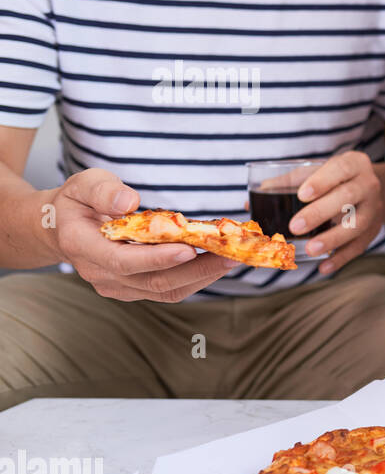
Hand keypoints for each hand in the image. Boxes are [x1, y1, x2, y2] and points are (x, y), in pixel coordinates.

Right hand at [49, 169, 234, 301]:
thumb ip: (104, 191)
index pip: (122, 261)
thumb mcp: (83, 184)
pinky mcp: (135, 289)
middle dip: (195, 270)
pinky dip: (196, 278)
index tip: (189, 249)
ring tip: (232, 258)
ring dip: (202, 276)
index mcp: (83, 247)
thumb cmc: (78, 203)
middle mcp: (100, 274)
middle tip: (229, 254)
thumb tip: (129, 202)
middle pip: (153, 281)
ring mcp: (118, 286)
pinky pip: (169, 289)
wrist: (64, 228)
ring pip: (166, 290)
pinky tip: (218, 262)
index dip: (156, 258)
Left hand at [290, 151, 383, 275]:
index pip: (340, 169)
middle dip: (321, 213)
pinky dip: (341, 258)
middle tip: (295, 227)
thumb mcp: (317, 171)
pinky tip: (324, 267)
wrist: (374, 188)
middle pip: (348, 197)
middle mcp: (369, 185)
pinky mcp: (374, 230)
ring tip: (310, 249)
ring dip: (333, 239)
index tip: (302, 194)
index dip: (322, 181)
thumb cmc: (335, 178)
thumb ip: (287, 183)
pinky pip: (359, 246)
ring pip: (357, 225)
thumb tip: (250, 202)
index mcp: (354, 164)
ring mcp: (374, 209)